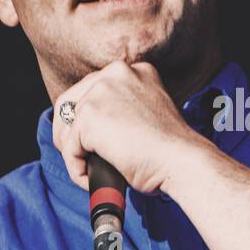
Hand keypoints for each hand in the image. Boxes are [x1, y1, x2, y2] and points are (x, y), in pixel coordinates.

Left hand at [51, 60, 205, 194]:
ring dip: (73, 152)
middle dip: (70, 133)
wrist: (182, 161)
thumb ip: (124, 111)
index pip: (92, 90)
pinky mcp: (89, 116)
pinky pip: (69, 148)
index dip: (86, 117)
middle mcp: (115, 73)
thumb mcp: (147, 115)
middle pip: (71, 102)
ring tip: (89, 171)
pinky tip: (92, 177)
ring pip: (66, 127)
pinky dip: (76, 168)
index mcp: (134, 71)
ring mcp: (100, 92)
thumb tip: (97, 129)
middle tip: (80, 156)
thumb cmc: (171, 150)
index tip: (91, 139)